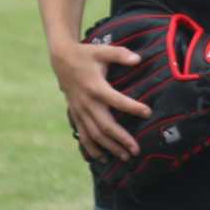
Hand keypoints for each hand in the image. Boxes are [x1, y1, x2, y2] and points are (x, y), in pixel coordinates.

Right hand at [51, 38, 150, 161]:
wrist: (61, 60)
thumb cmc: (86, 54)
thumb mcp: (102, 51)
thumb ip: (120, 54)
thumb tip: (138, 59)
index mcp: (96, 86)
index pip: (117, 100)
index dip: (132, 107)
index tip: (148, 112)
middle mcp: (87, 102)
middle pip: (105, 126)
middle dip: (121, 139)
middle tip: (136, 150)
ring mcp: (80, 111)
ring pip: (94, 135)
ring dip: (109, 148)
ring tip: (125, 157)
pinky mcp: (75, 115)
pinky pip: (83, 135)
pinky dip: (92, 149)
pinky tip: (102, 159)